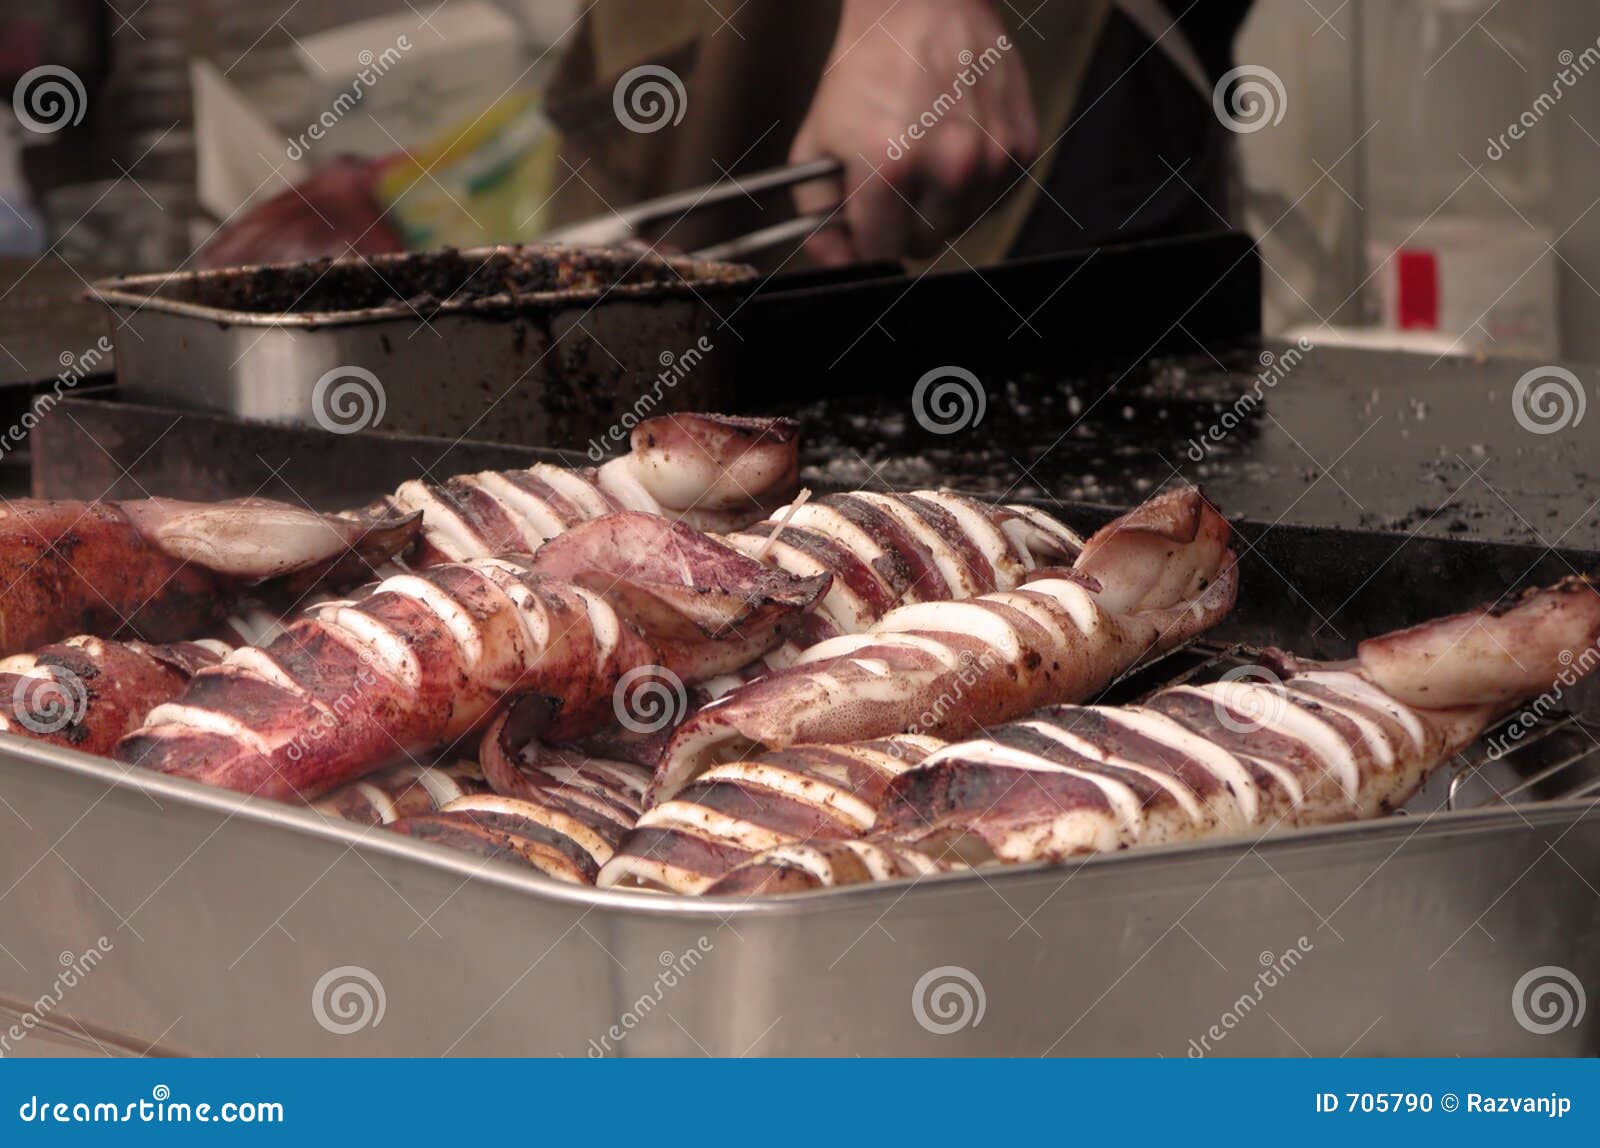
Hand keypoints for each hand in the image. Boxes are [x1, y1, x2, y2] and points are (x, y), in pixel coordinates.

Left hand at [790, 0, 1036, 264]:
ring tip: (925, 159)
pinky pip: (995, 200)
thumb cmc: (868, 68)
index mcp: (890, 165)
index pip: (881, 252)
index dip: (868, 242)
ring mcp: (992, 157)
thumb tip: (839, 262)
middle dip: (904, 224)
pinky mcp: (1022, 147)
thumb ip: (817, 213)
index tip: (865, 224)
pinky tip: (955, 150)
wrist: (923, 5)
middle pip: (925, 244)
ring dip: (941, 207)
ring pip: (962, 226)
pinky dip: (974, 188)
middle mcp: (949, 164)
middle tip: (894, 184)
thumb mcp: (817, 139)